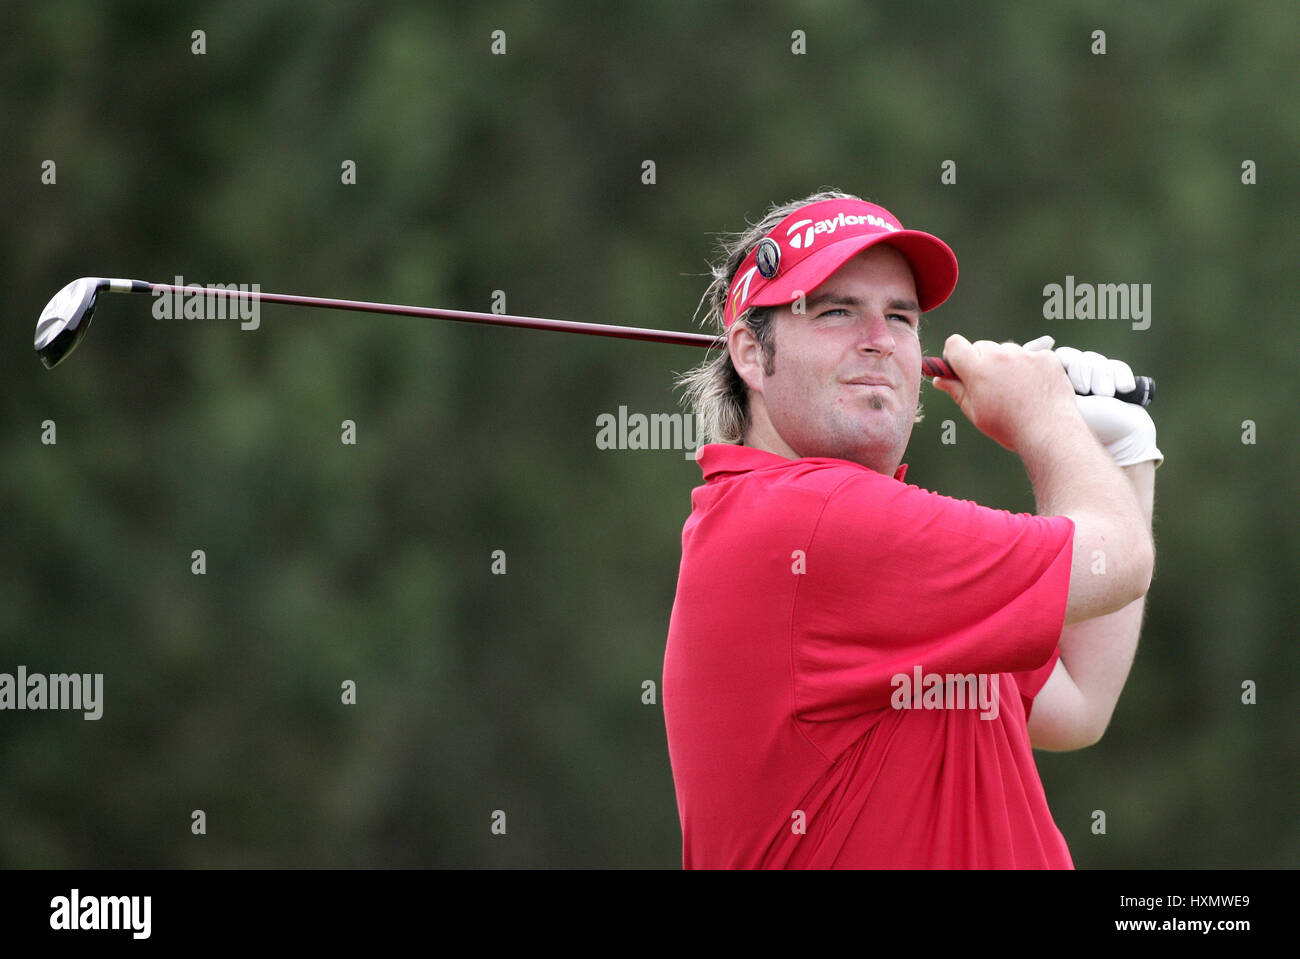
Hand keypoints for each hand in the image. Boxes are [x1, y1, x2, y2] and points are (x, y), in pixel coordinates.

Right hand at [932, 334, 1077, 451]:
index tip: (959, 367)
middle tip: (991, 386)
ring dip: (1007, 363)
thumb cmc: (1010, 427)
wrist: (1051, 432)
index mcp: (978, 369)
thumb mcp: (976, 413)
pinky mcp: (1045, 356)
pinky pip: (1031, 355)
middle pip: (981, 346)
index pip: (954, 343)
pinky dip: (1030, 367)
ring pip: (1007, 350)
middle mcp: (1000, 355)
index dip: (954, 354)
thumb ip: (956, 391)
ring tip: (1017, 390)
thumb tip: (940, 379)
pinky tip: (1034, 387)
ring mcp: (1025, 354)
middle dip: (981, 361)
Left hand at [1022, 336, 1162, 467]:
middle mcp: (1073, 382)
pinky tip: (1122, 390)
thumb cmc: (1083, 428)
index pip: (1058, 359)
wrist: (1119, 443)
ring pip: (1096, 360)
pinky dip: (1120, 376)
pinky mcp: (1116, 382)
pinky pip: (1116, 365)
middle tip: (1090, 392)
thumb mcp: (1058, 406)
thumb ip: (1045, 386)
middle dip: (1085, 372)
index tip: (1077, 386)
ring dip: (1103, 376)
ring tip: (1106, 395)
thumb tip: (1034, 364)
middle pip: (1077, 357)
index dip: (1068, 365)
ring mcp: (1095, 381)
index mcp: (1055, 386)